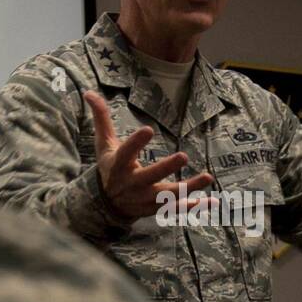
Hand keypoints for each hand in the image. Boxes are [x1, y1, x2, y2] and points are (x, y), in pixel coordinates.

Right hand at [85, 91, 214, 220]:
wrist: (107, 204)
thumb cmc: (110, 166)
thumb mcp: (103, 144)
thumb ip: (101, 119)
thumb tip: (89, 92)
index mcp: (119, 166)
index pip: (126, 153)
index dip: (136, 143)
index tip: (148, 129)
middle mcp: (132, 184)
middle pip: (150, 177)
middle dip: (166, 168)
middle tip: (183, 156)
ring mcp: (146, 199)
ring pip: (168, 196)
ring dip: (189, 189)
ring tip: (208, 177)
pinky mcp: (157, 209)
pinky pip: (177, 209)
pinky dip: (194, 206)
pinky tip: (212, 201)